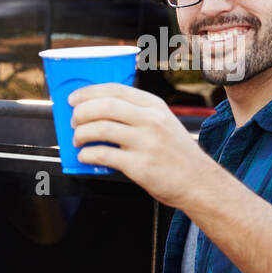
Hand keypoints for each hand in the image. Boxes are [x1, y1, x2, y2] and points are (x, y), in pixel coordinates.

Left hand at [68, 83, 212, 208]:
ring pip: (100, 129)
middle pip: (104, 107)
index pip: (115, 90)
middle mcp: (151, 121)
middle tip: (73, 122)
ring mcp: (146, 143)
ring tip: (78, 140)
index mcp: (154, 106)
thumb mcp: (163, 122)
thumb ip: (136, 113)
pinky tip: (85, 156)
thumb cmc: (175, 153)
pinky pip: (103, 154)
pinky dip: (87, 154)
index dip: (88, 92)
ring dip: (80, 134)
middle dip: (80, 113)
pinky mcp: (140, 166)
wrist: (198, 182)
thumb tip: (95, 110)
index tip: (73, 99)